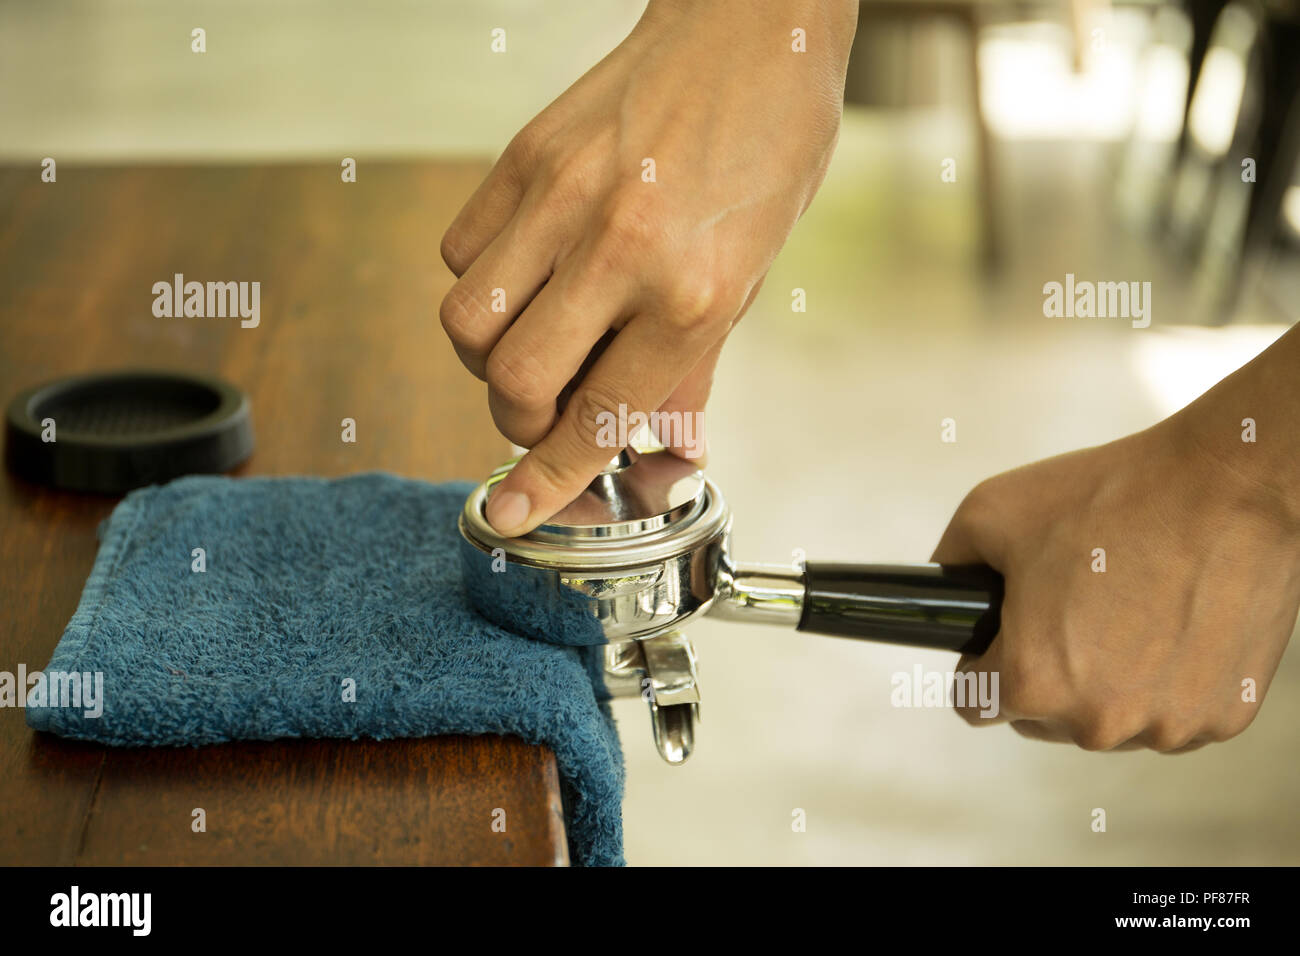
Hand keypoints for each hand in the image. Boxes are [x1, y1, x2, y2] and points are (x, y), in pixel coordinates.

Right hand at [439, 0, 857, 534]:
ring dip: (489, 360)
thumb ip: (689, 370)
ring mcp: (561, 196)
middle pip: (512, 382)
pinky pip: (461, 254)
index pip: (596, 416)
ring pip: (465, 324)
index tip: (511, 514)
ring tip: (536, 343)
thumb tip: (659, 450)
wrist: (748, 29)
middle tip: (548, 411)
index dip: (547, 480)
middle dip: (520, 422)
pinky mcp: (523, 156)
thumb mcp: (752, 277)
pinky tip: (530, 277)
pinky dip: (483, 288)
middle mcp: (620, 248)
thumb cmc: (768, 150)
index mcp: (693, 291)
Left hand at [931, 416, 1299, 752]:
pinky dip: (1165, 681)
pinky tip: (1172, 625)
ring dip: (1106, 682)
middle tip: (1071, 607)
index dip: (980, 663)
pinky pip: (1169, 714)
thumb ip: (948, 565)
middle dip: (1044, 671)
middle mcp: (1098, 721)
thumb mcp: (989, 512)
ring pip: (1107, 721)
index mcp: (1033, 682)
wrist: (1229, 486)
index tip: (999, 637)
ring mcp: (1166, 727)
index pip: (975, 705)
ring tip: (1125, 609)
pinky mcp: (1222, 718)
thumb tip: (936, 590)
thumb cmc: (1115, 495)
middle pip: (1041, 718)